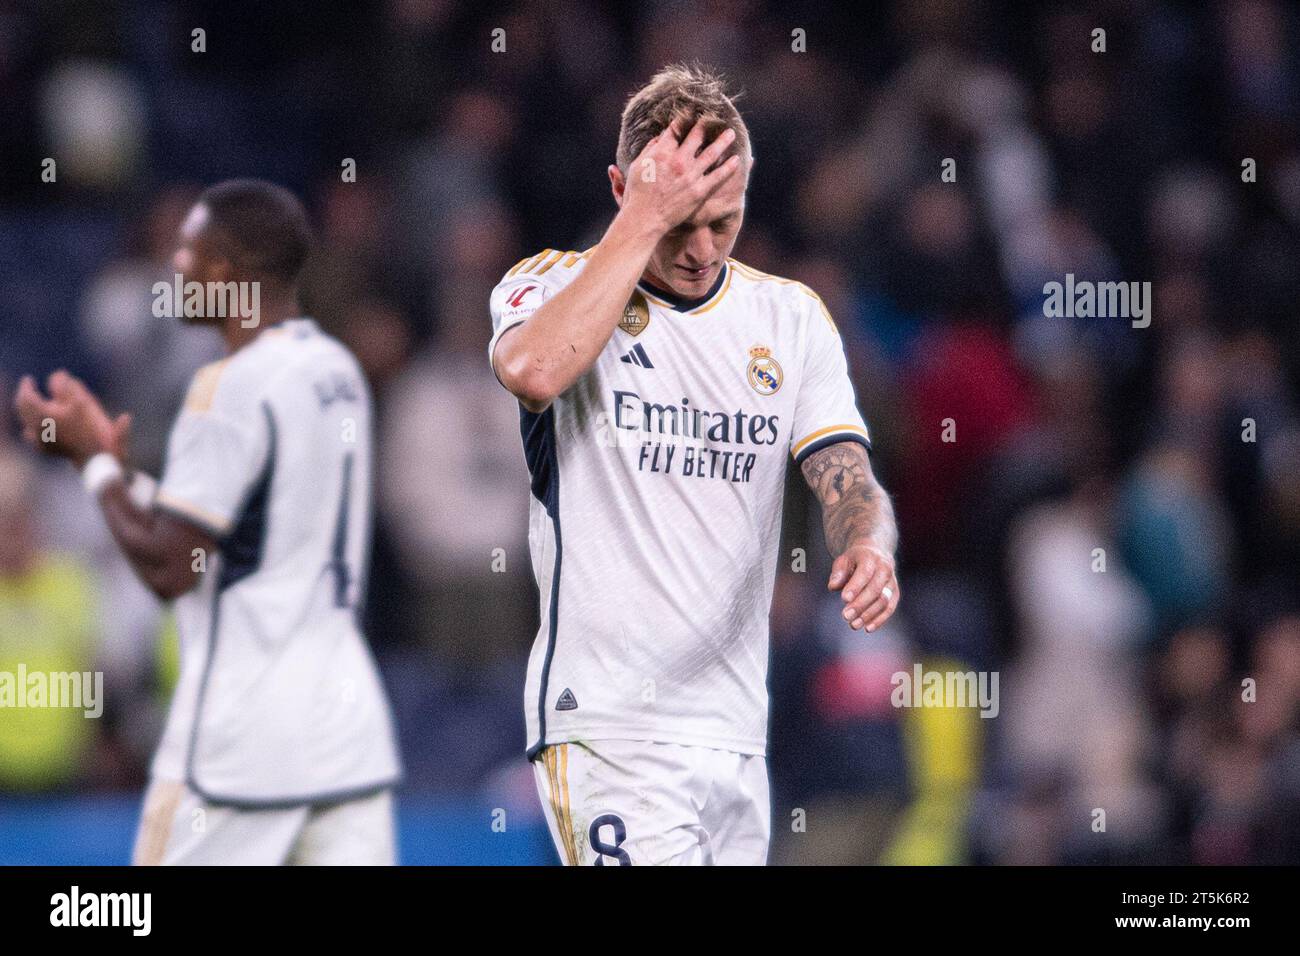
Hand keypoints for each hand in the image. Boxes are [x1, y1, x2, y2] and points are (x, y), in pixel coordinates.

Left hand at [13, 370, 130, 467]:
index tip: (28, 379)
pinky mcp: (45, 449)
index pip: (26, 397)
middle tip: (28, 388)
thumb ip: (68, 387)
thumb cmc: (90, 429)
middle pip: (22, 409)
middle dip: (24, 397)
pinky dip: (31, 428)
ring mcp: (40, 440)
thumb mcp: (83, 403)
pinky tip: (34, 428)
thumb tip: (58, 374)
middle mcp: (37, 428)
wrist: (94, 457)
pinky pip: (31, 436)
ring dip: (27, 411)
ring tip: (33, 405)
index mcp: (43, 415)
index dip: (26, 386)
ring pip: (26, 422)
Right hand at [620, 116, 741, 235]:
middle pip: (697, 135)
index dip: (685, 119)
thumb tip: (660, 137)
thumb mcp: (637, 166)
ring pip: (712, 152)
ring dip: (723, 141)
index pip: (676, 129)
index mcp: (662, 152)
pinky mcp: (699, 191)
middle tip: (715, 118)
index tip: (692, 113)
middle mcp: (678, 160)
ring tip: (731, 133)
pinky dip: (729, 167)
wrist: (645, 219)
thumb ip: (649, 149)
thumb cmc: (637, 194)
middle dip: (706, 124)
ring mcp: (691, 176)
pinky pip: (718, 176)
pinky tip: (737, 160)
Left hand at [828, 543, 898, 632]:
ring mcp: (892, 582)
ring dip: (869, 615)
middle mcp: (885, 569)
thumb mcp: (843, 560)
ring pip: (884, 601)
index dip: (855, 587)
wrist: (875, 553)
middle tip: (845, 616)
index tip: (844, 599)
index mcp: (870, 558)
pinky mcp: (895, 593)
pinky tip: (868, 628)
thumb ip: (838, 573)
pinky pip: (890, 608)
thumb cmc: (855, 560)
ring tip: (853, 625)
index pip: (864, 573)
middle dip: (860, 605)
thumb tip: (833, 586)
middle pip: (875, 590)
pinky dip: (880, 619)